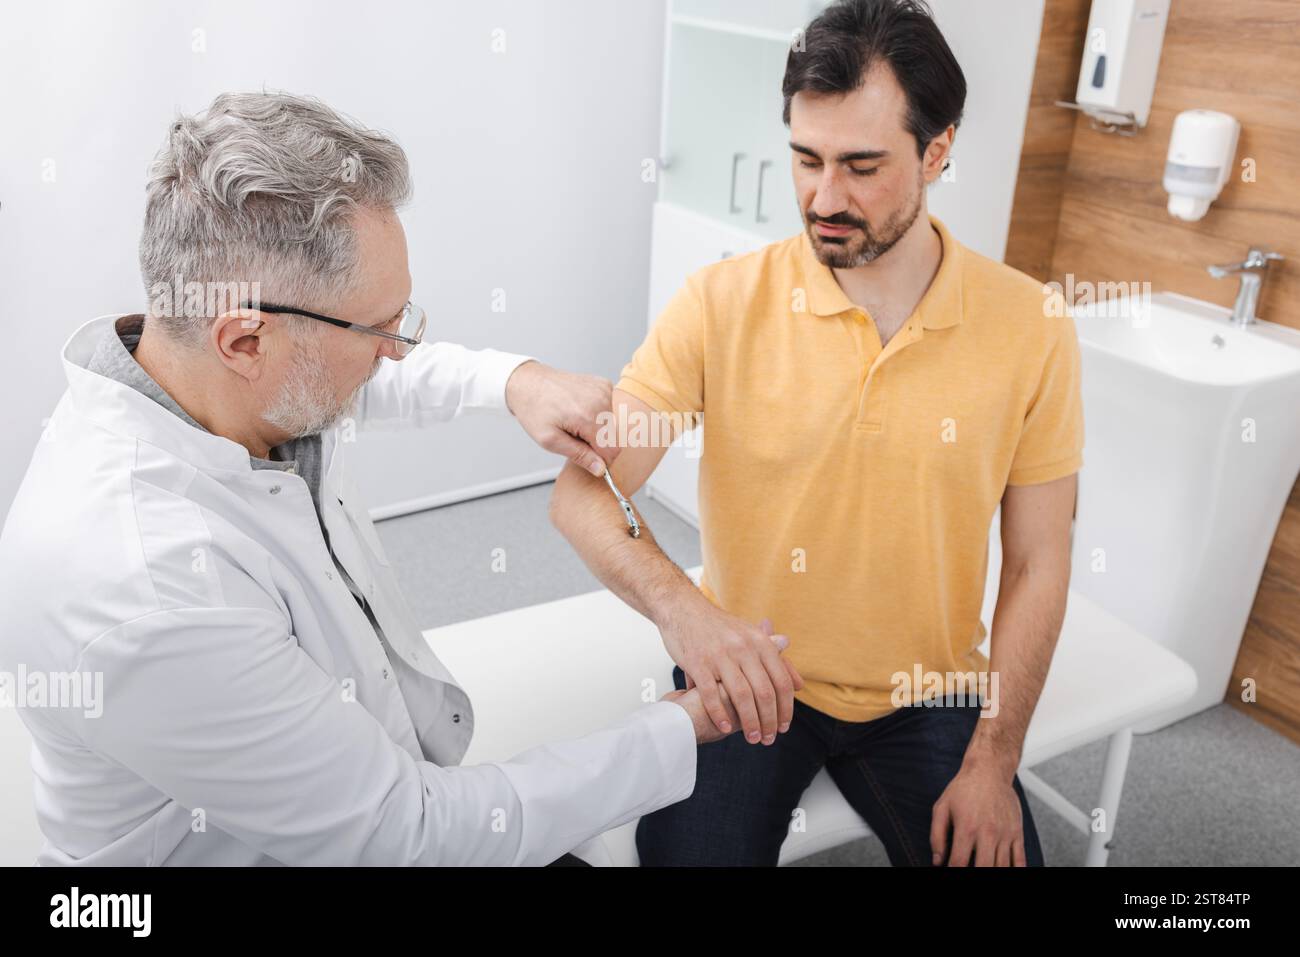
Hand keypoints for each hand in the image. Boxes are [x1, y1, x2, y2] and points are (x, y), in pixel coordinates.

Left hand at [505, 360, 618, 476]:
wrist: (529, 383)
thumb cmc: (535, 410)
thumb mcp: (550, 440)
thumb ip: (579, 455)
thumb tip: (600, 469)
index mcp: (588, 416)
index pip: (613, 450)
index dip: (602, 460)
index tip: (588, 459)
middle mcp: (601, 400)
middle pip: (614, 438)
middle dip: (597, 443)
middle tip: (575, 436)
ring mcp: (604, 390)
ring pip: (614, 424)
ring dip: (597, 428)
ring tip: (575, 422)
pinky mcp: (604, 385)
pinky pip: (610, 410)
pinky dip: (598, 414)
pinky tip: (580, 410)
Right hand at [659, 597, 802, 746]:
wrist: (683, 608)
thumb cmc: (718, 627)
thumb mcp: (751, 636)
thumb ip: (777, 662)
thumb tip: (799, 684)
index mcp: (759, 641)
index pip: (781, 681)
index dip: (785, 707)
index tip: (785, 725)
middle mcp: (743, 647)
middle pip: (764, 692)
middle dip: (769, 720)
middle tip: (769, 738)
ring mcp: (720, 655)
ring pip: (741, 696)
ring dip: (748, 722)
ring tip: (752, 737)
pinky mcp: (698, 662)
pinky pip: (711, 694)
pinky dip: (720, 714)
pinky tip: (725, 727)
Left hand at [930, 760, 1027, 865]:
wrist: (989, 770)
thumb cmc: (964, 788)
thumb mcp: (942, 808)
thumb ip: (937, 836)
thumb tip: (937, 861)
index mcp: (967, 827)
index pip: (959, 862)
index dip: (953, 871)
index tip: (950, 870)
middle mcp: (988, 833)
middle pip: (983, 868)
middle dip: (975, 874)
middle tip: (969, 871)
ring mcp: (1005, 834)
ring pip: (1002, 867)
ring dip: (993, 872)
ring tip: (984, 867)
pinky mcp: (1017, 832)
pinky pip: (1020, 860)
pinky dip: (1015, 870)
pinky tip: (1006, 870)